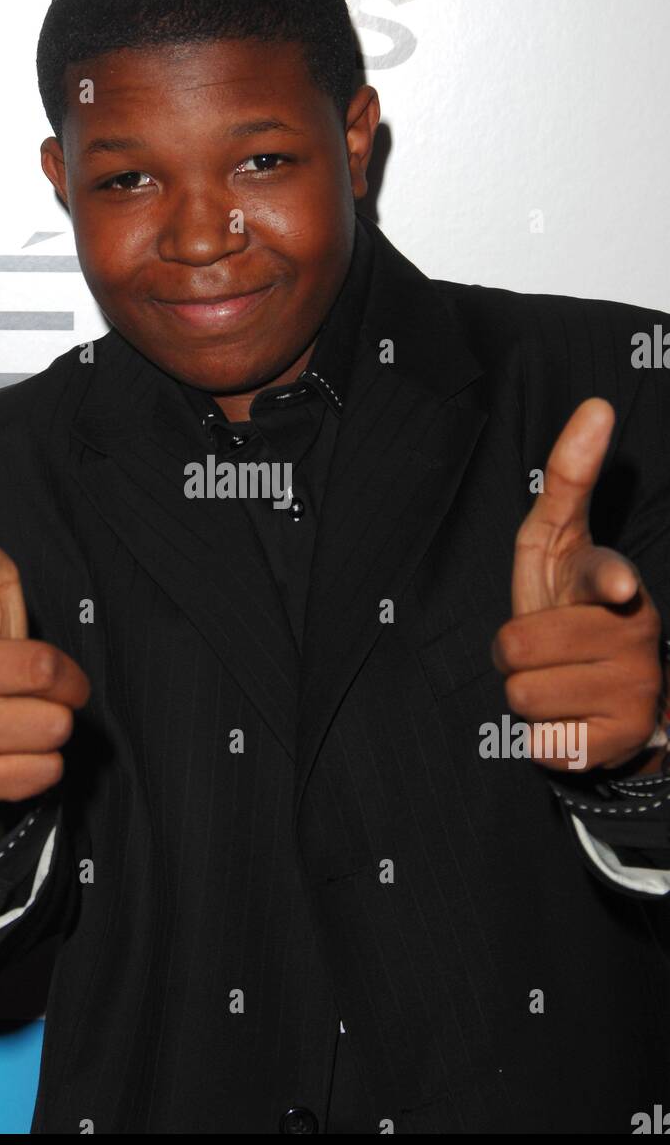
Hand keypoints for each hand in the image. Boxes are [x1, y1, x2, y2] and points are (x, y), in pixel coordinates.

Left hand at [491, 398, 664, 771]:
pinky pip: (542, 742)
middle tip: (540, 648)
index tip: (614, 590)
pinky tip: (573, 719)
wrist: (608, 694)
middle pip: (517, 646)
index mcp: (613, 580)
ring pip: (521, 695)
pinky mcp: (620, 741)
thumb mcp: (557, 542)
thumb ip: (569, 477)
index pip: (604, 574)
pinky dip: (544, 736)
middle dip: (510, 651)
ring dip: (523, 692)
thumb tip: (598, 403)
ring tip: (555, 680)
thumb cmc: (568, 604)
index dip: (605, 584)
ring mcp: (634, 689)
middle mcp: (633, 631)